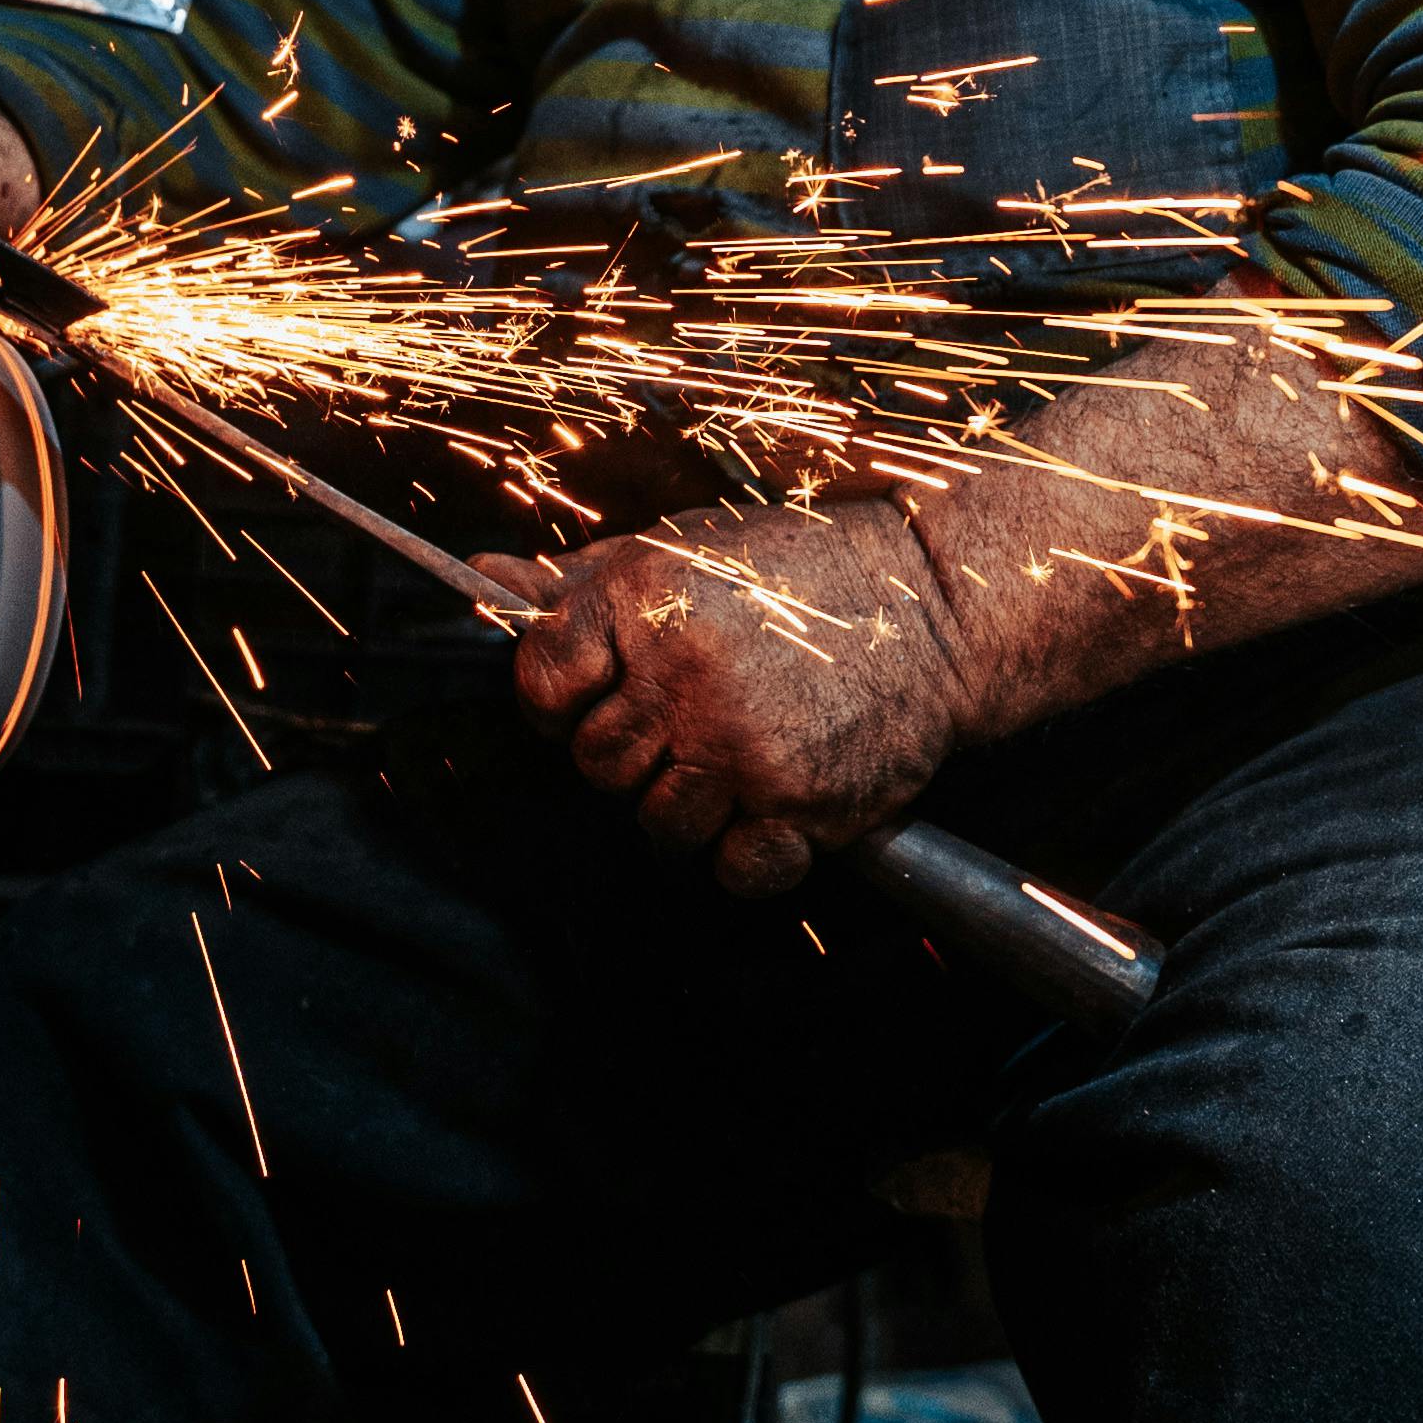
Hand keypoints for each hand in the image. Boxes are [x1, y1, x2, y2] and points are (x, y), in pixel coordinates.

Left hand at [488, 495, 975, 899]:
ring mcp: (744, 746)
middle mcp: (686, 675)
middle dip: (631, 754)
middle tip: (684, 722)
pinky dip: (750, 853)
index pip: (542, 684)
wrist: (940, 600)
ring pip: (658, 827)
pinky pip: (735, 872)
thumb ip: (579, 581)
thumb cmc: (801, 570)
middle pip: (596, 766)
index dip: (561, 697)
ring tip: (734, 757)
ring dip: (689, 807)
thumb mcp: (683, 550)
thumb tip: (482, 584)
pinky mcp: (801, 803)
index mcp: (645, 601)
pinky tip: (773, 802)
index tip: (596, 692)